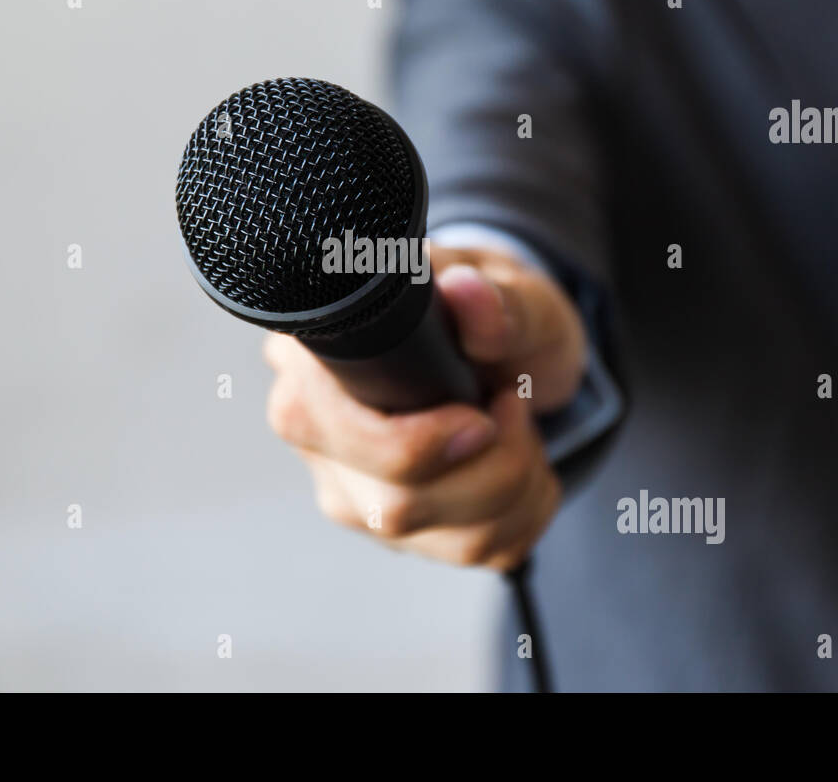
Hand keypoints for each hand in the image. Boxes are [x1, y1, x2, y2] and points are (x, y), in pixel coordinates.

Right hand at [263, 244, 587, 570]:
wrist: (511, 344)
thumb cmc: (491, 308)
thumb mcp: (510, 287)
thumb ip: (495, 297)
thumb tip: (468, 295)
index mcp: (313, 358)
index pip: (320, 425)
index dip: (412, 438)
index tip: (484, 410)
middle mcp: (315, 429)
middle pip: (391, 503)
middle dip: (490, 465)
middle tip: (513, 403)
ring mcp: (349, 487)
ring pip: (442, 536)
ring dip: (515, 488)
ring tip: (524, 427)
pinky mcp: (391, 526)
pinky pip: (469, 551)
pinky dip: (523, 514)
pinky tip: (523, 465)